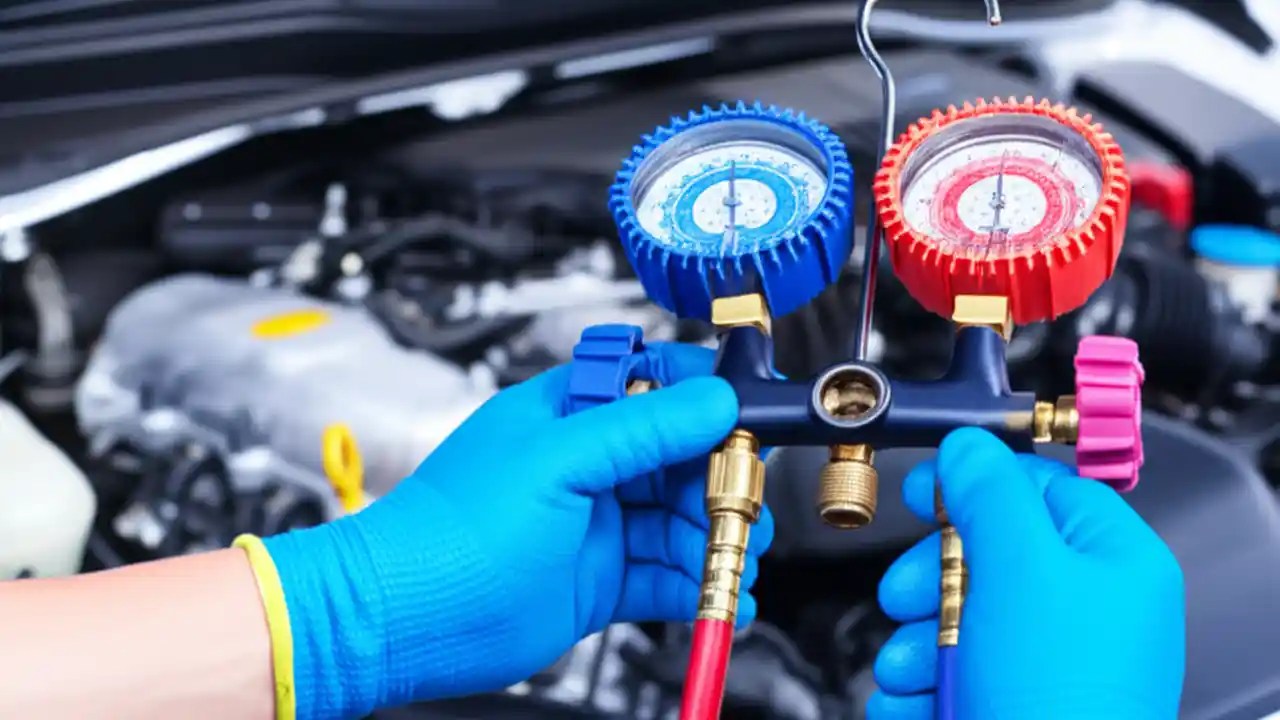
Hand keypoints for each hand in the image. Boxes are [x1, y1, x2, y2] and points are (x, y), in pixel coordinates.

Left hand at [262, 342, 772, 718]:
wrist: (405, 620)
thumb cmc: (452, 530)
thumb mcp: (557, 462)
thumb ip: (641, 429)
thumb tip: (712, 399)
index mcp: (571, 413)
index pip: (658, 385)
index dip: (709, 401)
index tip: (753, 420)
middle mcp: (588, 464)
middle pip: (682, 460)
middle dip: (723, 485)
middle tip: (746, 511)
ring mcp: (594, 524)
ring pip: (680, 523)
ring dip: (716, 542)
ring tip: (736, 563)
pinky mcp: (599, 580)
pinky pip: (664, 578)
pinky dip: (696, 587)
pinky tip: (721, 597)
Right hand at [869, 428, 1183, 719]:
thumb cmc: (1060, 699)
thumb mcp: (1018, 570)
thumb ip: (989, 496)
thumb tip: (968, 447)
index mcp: (1112, 561)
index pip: (1039, 489)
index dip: (974, 485)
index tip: (924, 492)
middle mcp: (1087, 610)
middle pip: (986, 556)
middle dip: (931, 581)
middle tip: (910, 597)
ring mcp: (1051, 662)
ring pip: (959, 619)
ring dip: (918, 642)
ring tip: (911, 670)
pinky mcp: (1015, 703)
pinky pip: (955, 671)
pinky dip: (923, 684)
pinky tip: (913, 699)